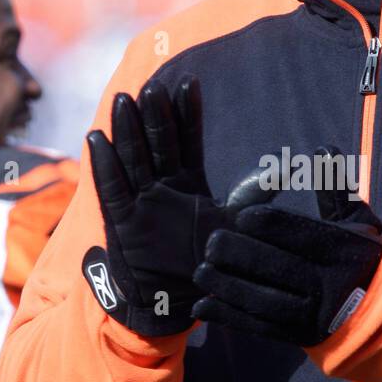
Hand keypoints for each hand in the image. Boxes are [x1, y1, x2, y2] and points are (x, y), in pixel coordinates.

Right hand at [84, 74, 271, 335]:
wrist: (178, 299)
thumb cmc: (206, 259)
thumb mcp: (235, 223)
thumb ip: (253, 195)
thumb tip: (284, 171)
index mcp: (188, 180)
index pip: (187, 138)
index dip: (187, 112)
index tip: (189, 82)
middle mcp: (162, 185)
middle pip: (158, 142)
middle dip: (156, 115)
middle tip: (153, 86)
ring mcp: (141, 201)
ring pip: (133, 158)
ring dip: (128, 130)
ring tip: (125, 100)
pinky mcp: (122, 221)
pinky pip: (111, 189)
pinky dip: (104, 166)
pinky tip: (97, 139)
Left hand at [192, 147, 381, 345]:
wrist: (380, 313)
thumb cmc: (361, 258)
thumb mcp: (358, 222)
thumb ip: (337, 189)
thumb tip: (323, 152)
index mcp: (341, 251)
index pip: (300, 235)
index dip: (268, 225)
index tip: (240, 216)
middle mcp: (327, 284)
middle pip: (278, 267)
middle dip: (240, 254)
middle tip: (212, 242)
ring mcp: (312, 314)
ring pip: (264, 301)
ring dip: (228, 287)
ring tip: (201, 272)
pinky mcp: (298, 337)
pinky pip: (259, 328)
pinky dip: (229, 317)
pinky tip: (202, 306)